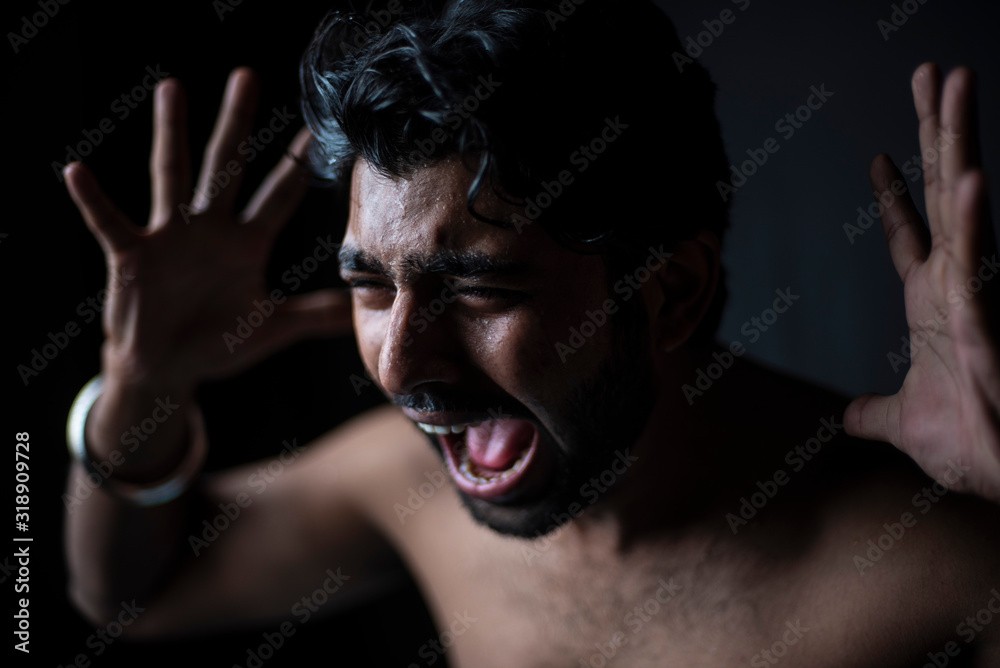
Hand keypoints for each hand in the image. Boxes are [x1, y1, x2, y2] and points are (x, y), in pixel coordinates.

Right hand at [64, 68, 350, 390]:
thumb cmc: (218, 343)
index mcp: (247, 244)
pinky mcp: (132, 256)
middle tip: (247, 76)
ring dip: (171, 133)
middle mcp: (210, 229)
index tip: (316, 130)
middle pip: (227, 167)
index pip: (279, 197)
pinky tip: (77, 172)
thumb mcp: (272, 329)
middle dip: (236, 124)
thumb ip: (314, 316)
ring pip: (172, 175)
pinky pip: (110, 223)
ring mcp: (170, 238)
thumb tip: (358, 314)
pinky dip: (93, 200)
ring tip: (171, 88)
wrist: (167, 367)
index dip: (297, 166)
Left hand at [845, 63, 999, 501]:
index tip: (880, 157)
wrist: (999, 476)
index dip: (894, 195)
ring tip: (953, 82)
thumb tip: (849, 417)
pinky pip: (978, 260)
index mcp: (930, 302)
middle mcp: (954, 284)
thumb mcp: (904, 424)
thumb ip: (875, 413)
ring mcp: (972, 293)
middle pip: (939, 192)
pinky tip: (966, 177)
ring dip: (957, 142)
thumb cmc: (969, 444)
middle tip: (931, 73)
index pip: (908, 233)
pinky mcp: (984, 319)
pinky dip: (970, 221)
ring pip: (962, 203)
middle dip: (935, 131)